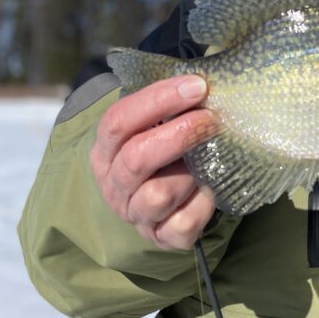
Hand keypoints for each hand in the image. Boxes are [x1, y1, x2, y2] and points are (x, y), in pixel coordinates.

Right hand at [90, 75, 219, 250]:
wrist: (172, 201)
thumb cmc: (167, 150)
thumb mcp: (159, 126)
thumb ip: (172, 106)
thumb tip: (204, 79)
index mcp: (106, 150)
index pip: (119, 120)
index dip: (158, 100)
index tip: (197, 86)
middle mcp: (114, 184)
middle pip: (137, 157)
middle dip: (180, 134)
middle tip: (212, 118)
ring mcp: (136, 214)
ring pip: (158, 195)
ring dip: (190, 173)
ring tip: (209, 159)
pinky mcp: (161, 238)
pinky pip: (183, 223)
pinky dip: (204, 204)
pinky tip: (212, 188)